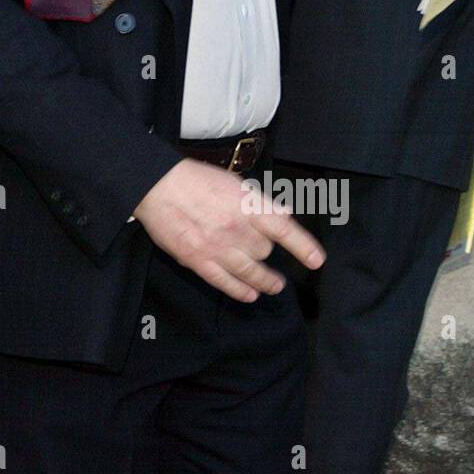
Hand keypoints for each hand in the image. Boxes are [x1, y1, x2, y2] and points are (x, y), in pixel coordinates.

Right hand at [132, 158, 323, 301]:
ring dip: (266, 281)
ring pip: (251, 272)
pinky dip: (241, 291)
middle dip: (265, 251)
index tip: (316, 260)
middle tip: (264, 252)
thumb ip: (256, 202)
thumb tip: (279, 215)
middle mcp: (237, 229)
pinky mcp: (199, 261)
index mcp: (247, 205)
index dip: (303, 247)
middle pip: (265, 250)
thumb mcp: (233, 182)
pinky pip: (226, 283)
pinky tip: (250, 294)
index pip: (284, 229)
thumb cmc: (194, 179)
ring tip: (274, 286)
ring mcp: (218, 248)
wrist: (158, 187)